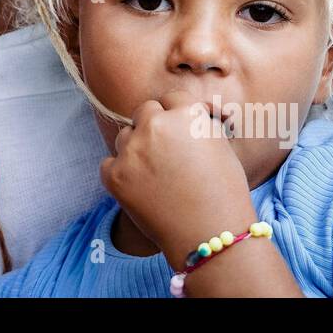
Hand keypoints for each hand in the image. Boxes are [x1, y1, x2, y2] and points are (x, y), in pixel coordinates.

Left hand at [100, 89, 257, 264]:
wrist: (211, 234)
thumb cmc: (224, 193)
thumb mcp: (220, 145)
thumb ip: (197, 123)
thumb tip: (185, 112)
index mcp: (186, 113)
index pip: (170, 98)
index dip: (175, 115)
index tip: (178, 133)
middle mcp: (156, 125)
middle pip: (143, 111)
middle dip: (152, 127)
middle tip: (165, 154)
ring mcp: (132, 149)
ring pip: (125, 136)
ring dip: (136, 149)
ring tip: (158, 176)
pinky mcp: (115, 175)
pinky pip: (109, 163)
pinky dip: (120, 173)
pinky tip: (141, 188)